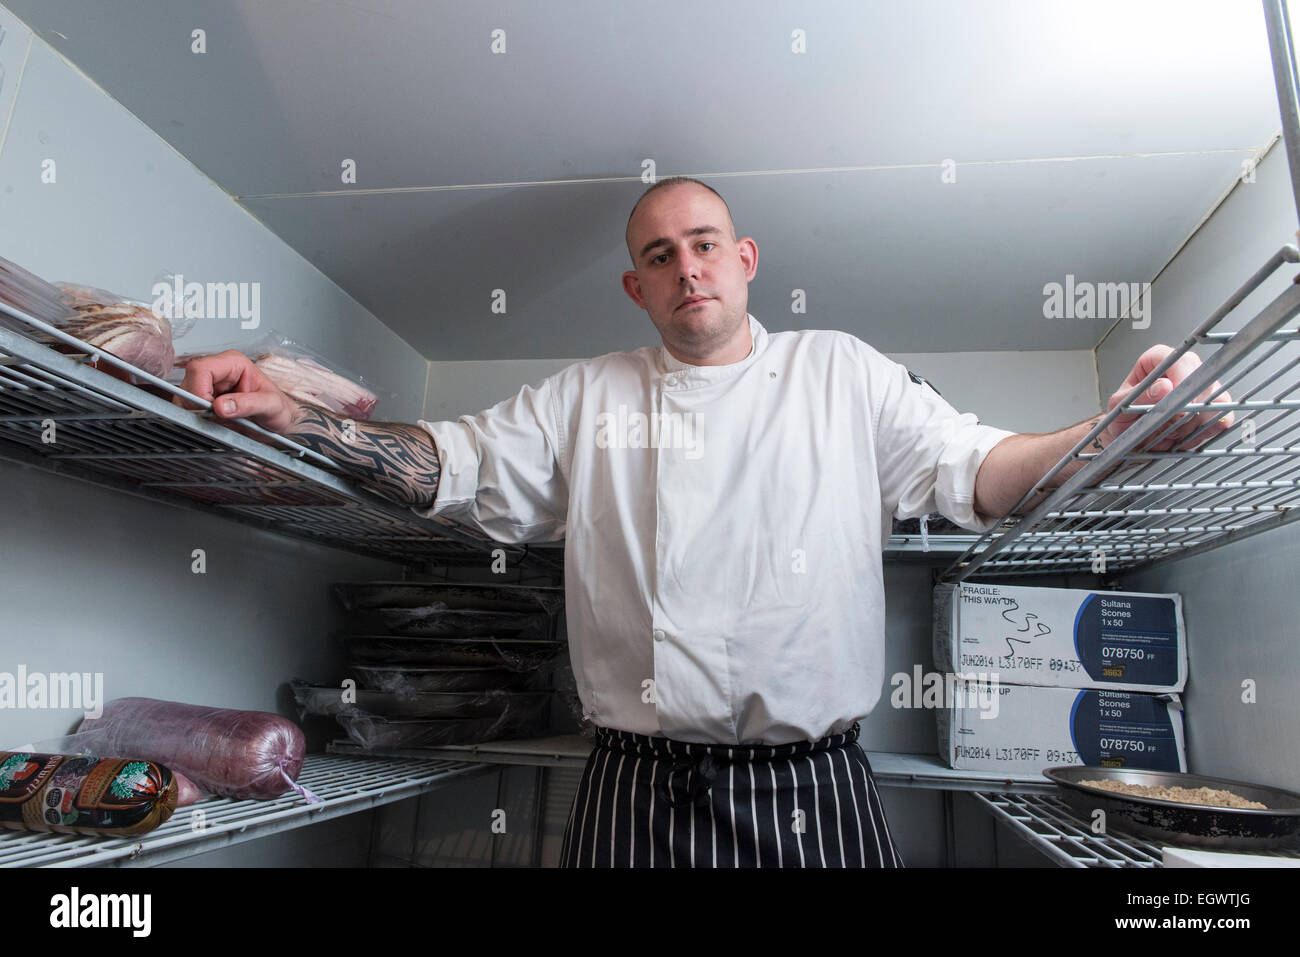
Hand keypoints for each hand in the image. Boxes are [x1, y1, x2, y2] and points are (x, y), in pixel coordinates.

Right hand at [172, 349, 300, 433]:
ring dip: (198, 415)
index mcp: (233, 363)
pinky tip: (215, 424)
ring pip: (183, 398)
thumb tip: (221, 406)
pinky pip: (188, 410)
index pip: (200, 369)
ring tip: (221, 422)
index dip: (199, 391)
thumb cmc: (279, 409)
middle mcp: (218, 371)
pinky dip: (198, 421)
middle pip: (187, 384)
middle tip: (218, 419)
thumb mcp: (272, 406)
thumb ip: (249, 404)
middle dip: (198, 406)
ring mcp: (208, 386)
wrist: (281, 422)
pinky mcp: (204, 401)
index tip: (212, 410)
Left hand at [1101, 344, 1234, 451]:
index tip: (1177, 396)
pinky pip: (1222, 417)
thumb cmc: (1122, 419)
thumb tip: (1164, 386)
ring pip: (1217, 398)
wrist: (1129, 442)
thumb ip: (1139, 397)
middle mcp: (1182, 370)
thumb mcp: (1120, 408)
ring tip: (1172, 430)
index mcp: (1156, 362)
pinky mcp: (1211, 409)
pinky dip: (1205, 431)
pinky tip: (1185, 437)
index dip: (1181, 376)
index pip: (1177, 359)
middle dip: (1188, 406)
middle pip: (1202, 377)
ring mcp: (1200, 389)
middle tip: (1171, 420)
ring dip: (1196, 421)